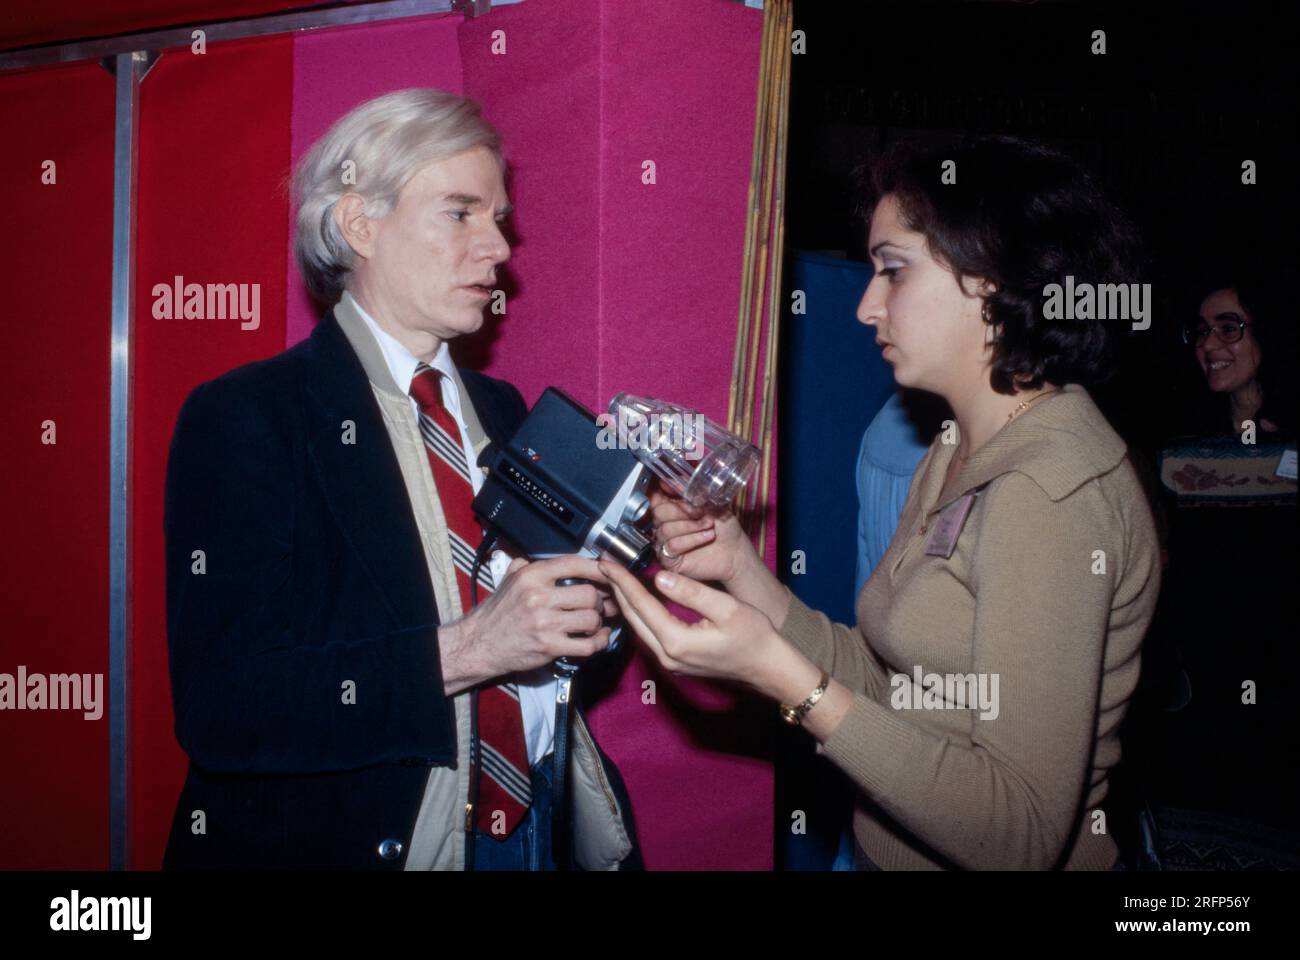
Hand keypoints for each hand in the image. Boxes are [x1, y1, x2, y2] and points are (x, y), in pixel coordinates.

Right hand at [444, 555, 617, 690]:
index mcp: (531, 576)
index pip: (574, 564)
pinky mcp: (549, 647)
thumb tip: (556, 558)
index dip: (597, 567)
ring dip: (598, 622)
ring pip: (591, 619)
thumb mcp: (510, 578)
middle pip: (589, 594)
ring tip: (594, 622)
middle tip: (600, 604)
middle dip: (600, 600)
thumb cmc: (497, 612)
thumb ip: (531, 564)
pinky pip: (587, 645)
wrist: (479, 643)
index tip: (609, 571)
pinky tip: (597, 638)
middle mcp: (538, 597)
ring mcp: (544, 624)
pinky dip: (598, 642)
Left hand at [598, 559, 781, 686]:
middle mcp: (667, 655)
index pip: (641, 605)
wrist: (769, 667)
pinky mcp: (677, 661)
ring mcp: (671, 661)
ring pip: (639, 627)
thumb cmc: (754, 637)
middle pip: (633, 618)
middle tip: (604, 567)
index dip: (622, 581)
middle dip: (617, 590)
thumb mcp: (725, 608)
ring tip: (616, 579)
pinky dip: (640, 614)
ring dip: (626, 603)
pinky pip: (650, 634)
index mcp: (676, 641)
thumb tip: (659, 577)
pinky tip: (639, 600)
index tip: (607, 563)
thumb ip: (690, 592)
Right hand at [649, 487, 755, 584]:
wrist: (736, 551)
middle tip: (701, 513)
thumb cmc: (725, 528)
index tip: (675, 491)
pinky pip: (672, 546)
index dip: (663, 493)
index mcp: (673, 509)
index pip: (655, 498)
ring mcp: (666, 543)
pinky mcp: (669, 559)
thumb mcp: (711, 502)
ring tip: (709, 527)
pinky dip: (692, 540)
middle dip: (682, 511)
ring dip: (691, 527)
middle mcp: (666, 525)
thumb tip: (675, 480)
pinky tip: (706, 537)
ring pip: (666, 530)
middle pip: (658, 512)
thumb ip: (692, 491)